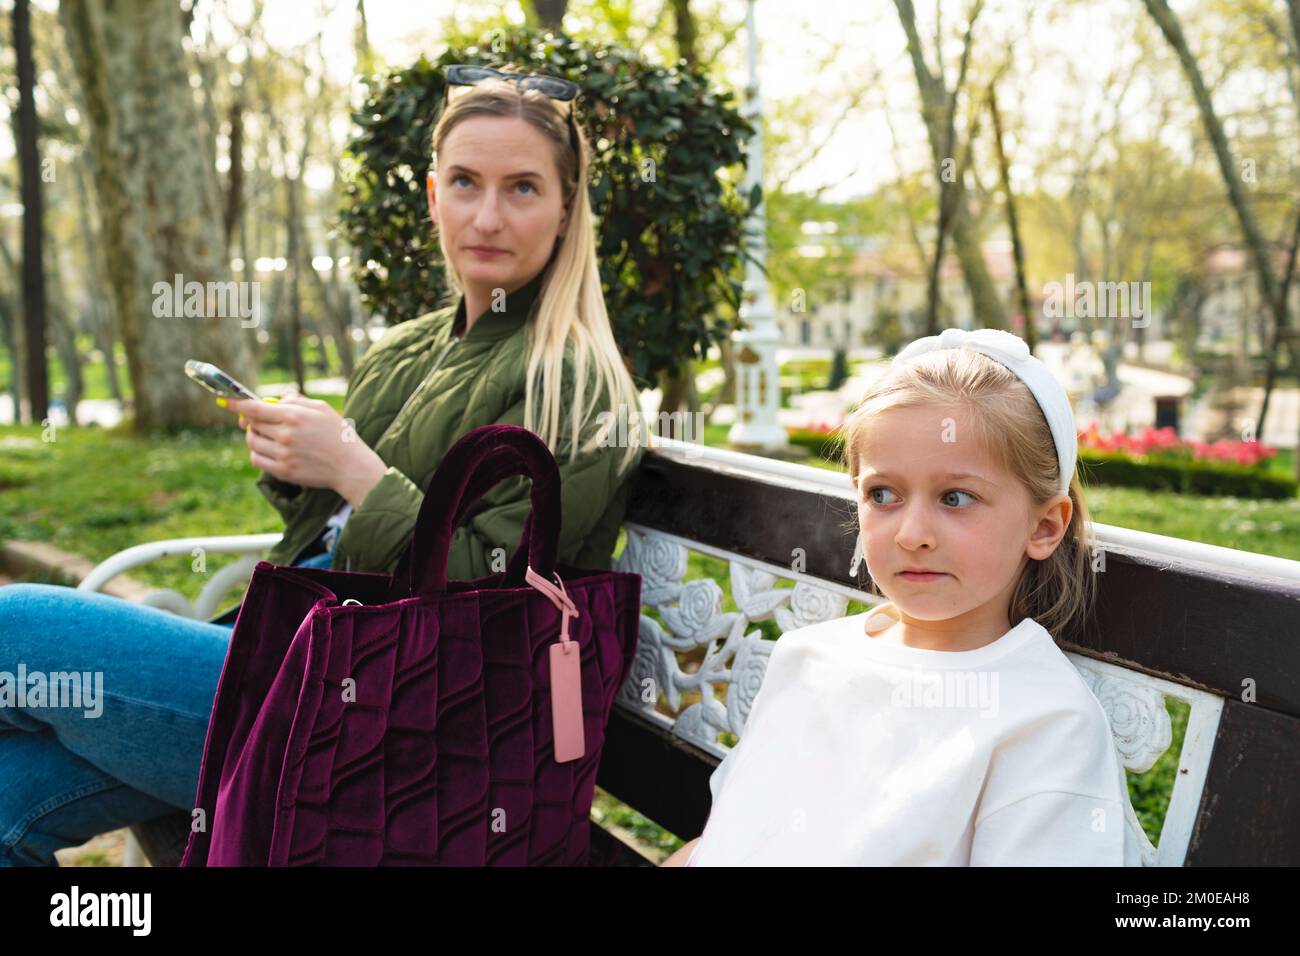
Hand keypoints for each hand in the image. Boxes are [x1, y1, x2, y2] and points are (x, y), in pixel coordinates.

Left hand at [225, 391, 387, 506]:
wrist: (351, 466)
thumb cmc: (339, 435)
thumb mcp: (322, 409)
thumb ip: (297, 401)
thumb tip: (277, 398)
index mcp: (293, 416)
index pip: (255, 408)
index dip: (237, 404)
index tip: (226, 402)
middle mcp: (285, 435)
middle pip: (251, 424)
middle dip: (251, 421)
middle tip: (257, 421)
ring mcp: (283, 454)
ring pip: (252, 442)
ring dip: (254, 437)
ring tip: (268, 436)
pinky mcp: (283, 471)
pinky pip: (257, 459)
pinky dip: (257, 453)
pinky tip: (269, 450)